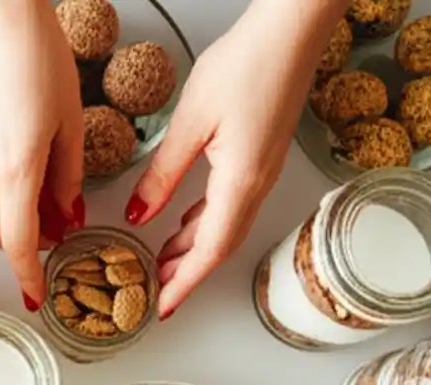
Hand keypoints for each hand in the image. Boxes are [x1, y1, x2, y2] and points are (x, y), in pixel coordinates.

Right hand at [0, 0, 85, 309]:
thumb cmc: (39, 60)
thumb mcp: (71, 123)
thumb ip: (68, 178)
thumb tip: (69, 215)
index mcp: (16, 171)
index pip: (20, 245)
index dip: (29, 277)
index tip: (38, 295)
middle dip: (22, 249)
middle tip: (55, 242)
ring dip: (8, 223)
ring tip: (42, 207)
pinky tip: (20, 179)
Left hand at [126, 0, 346, 318]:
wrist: (292, 30)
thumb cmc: (248, 64)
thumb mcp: (190, 122)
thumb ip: (162, 175)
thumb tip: (138, 216)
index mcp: (241, 182)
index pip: (209, 250)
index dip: (184, 284)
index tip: (163, 308)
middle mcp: (258, 183)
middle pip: (220, 245)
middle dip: (188, 274)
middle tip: (157, 293)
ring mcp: (263, 169)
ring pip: (226, 225)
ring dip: (194, 249)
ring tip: (163, 264)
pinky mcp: (262, 154)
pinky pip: (232, 202)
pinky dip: (205, 222)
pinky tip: (184, 221)